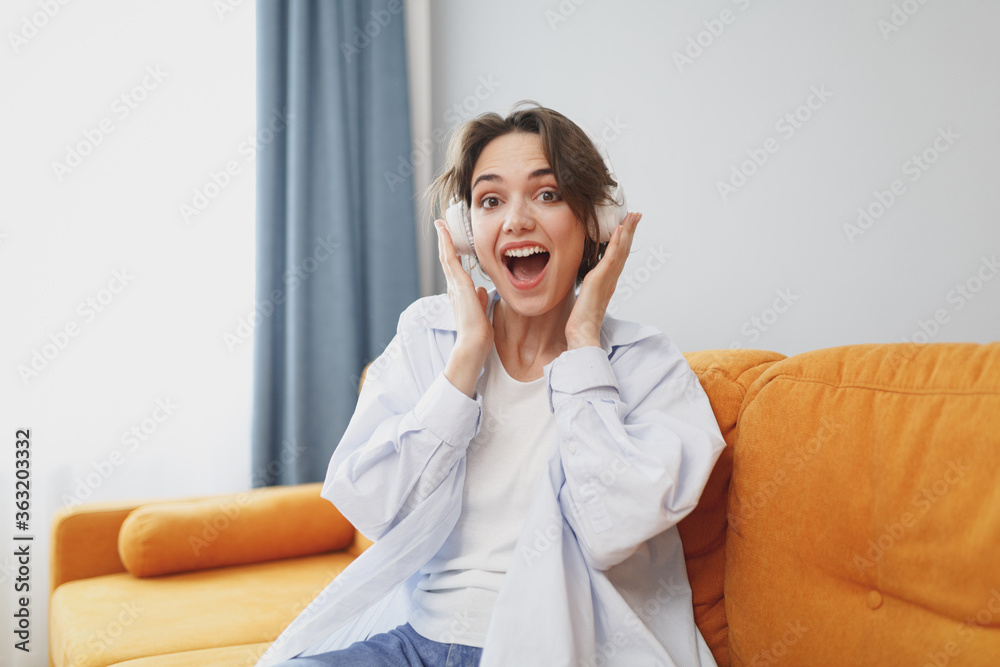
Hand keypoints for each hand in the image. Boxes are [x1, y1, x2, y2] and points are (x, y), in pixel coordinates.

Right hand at [435, 220, 493, 396]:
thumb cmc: (479, 332)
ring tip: (441, 225)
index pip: (454, 271)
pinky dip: (446, 244)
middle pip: (447, 261)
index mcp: (460, 294)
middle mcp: (453, 288)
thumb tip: (480, 290)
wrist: (474, 342)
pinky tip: (444, 232)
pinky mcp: (458, 283)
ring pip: (446, 257)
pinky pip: (449, 259)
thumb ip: (479, 300)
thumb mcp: (481, 311)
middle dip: (444, 244)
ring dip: (443, 240)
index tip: (450, 245)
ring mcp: (454, 285)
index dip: (452, 256)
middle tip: (441, 228)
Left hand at [565, 212, 641, 349]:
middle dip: (631, 231)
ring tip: (632, 216)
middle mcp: (611, 279)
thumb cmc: (582, 321)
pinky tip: (620, 229)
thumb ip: (590, 288)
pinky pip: (611, 257)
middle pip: (624, 250)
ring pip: (621, 250)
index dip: (624, 240)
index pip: (619, 256)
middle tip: (636, 214)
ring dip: (627, 231)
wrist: (582, 334)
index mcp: (608, 282)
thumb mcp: (586, 298)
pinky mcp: (600, 279)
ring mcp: (607, 278)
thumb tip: (587, 285)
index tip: (628, 225)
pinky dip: (616, 242)